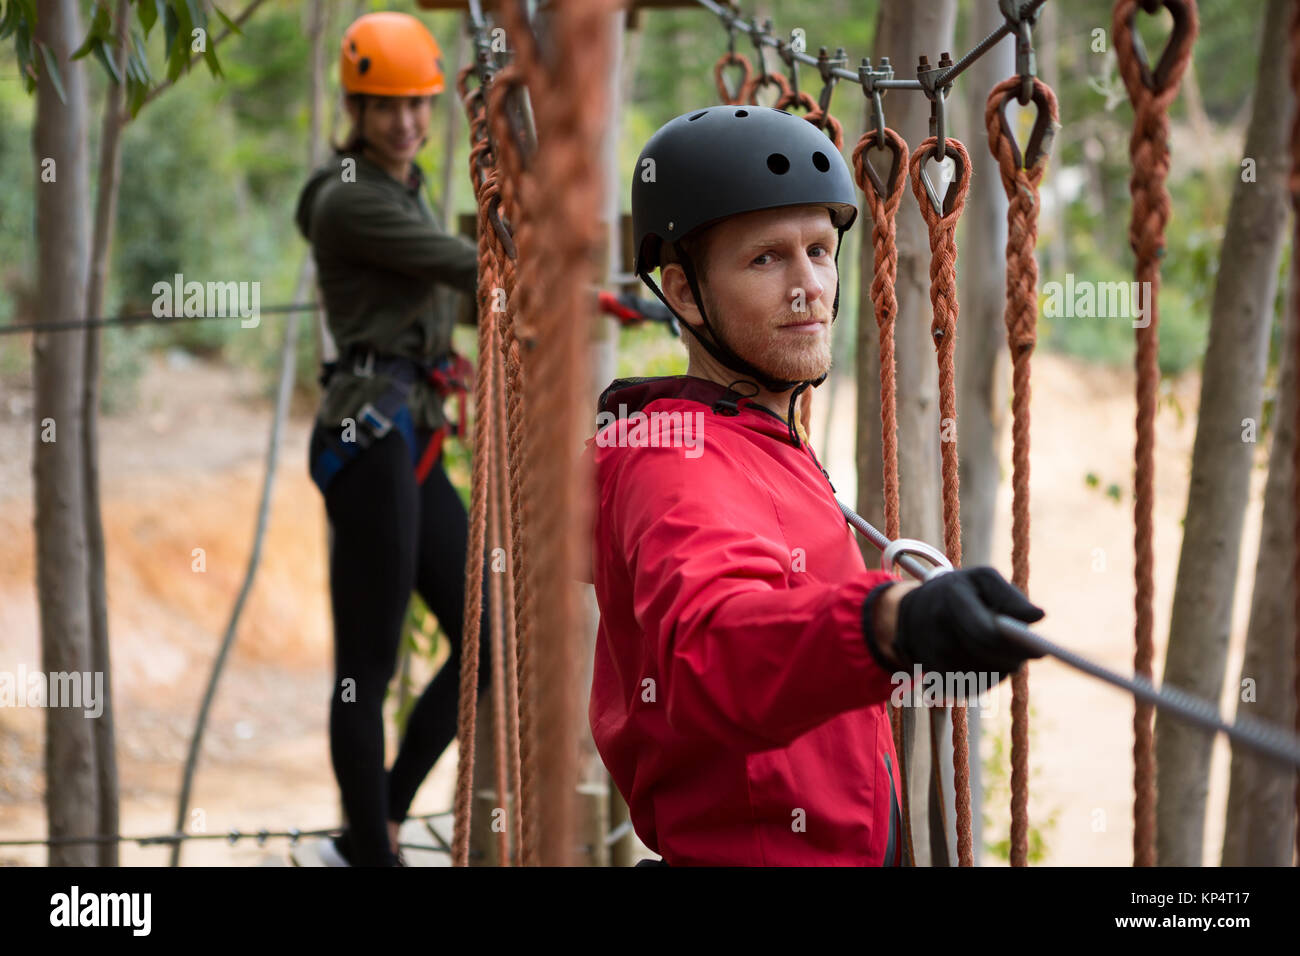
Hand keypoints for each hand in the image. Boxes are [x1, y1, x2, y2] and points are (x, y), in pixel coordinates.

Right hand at [890, 567, 1045, 681]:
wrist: (910, 614)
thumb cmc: (957, 593)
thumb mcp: (981, 580)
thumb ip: (1010, 596)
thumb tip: (1039, 616)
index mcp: (952, 601)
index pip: (988, 633)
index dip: (1017, 644)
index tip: (1042, 650)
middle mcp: (939, 633)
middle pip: (992, 660)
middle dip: (1015, 656)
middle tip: (1025, 646)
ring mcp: (936, 660)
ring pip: (989, 677)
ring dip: (1002, 666)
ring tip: (995, 646)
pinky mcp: (938, 680)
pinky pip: (977, 688)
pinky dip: (988, 676)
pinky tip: (981, 659)